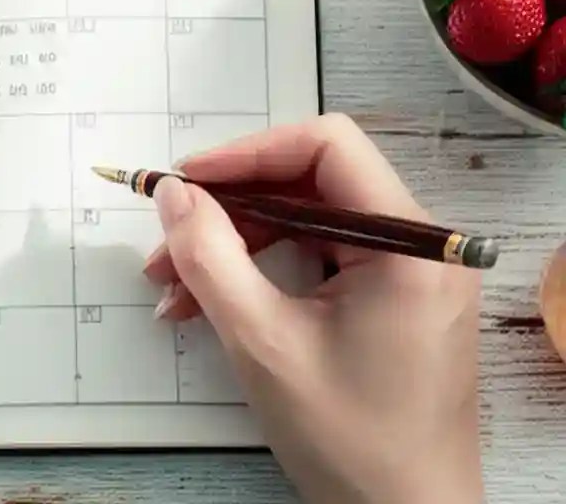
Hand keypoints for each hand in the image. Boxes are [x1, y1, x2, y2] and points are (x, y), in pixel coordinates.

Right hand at [144, 114, 482, 503]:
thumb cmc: (348, 439)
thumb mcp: (262, 341)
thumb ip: (210, 256)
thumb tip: (171, 193)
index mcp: (408, 243)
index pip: (326, 146)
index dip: (247, 152)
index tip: (185, 181)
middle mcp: (419, 245)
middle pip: (310, 184)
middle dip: (229, 209)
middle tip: (165, 243)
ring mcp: (409, 274)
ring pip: (306, 224)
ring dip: (235, 245)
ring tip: (172, 288)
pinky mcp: (393, 301)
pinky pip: (318, 260)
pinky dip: (261, 274)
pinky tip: (208, 305)